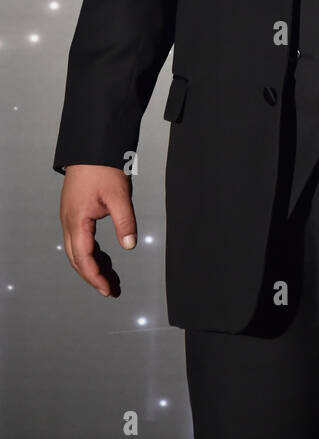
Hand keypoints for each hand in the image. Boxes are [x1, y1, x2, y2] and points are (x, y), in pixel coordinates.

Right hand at [59, 165, 137, 297]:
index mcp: (76, 221)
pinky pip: (79, 240)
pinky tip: (103, 258)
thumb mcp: (119, 195)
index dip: (95, 277)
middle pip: (76, 259)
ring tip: (109, 279)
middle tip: (110, 290)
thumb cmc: (102, 168)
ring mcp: (70, 218)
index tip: (108, 289)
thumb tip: (129, 245)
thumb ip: (125, 222)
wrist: (91, 148)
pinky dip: (90, 253)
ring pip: (76, 251)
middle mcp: (68, 222)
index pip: (83, 258)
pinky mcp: (75, 213)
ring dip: (91, 266)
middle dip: (93, 277)